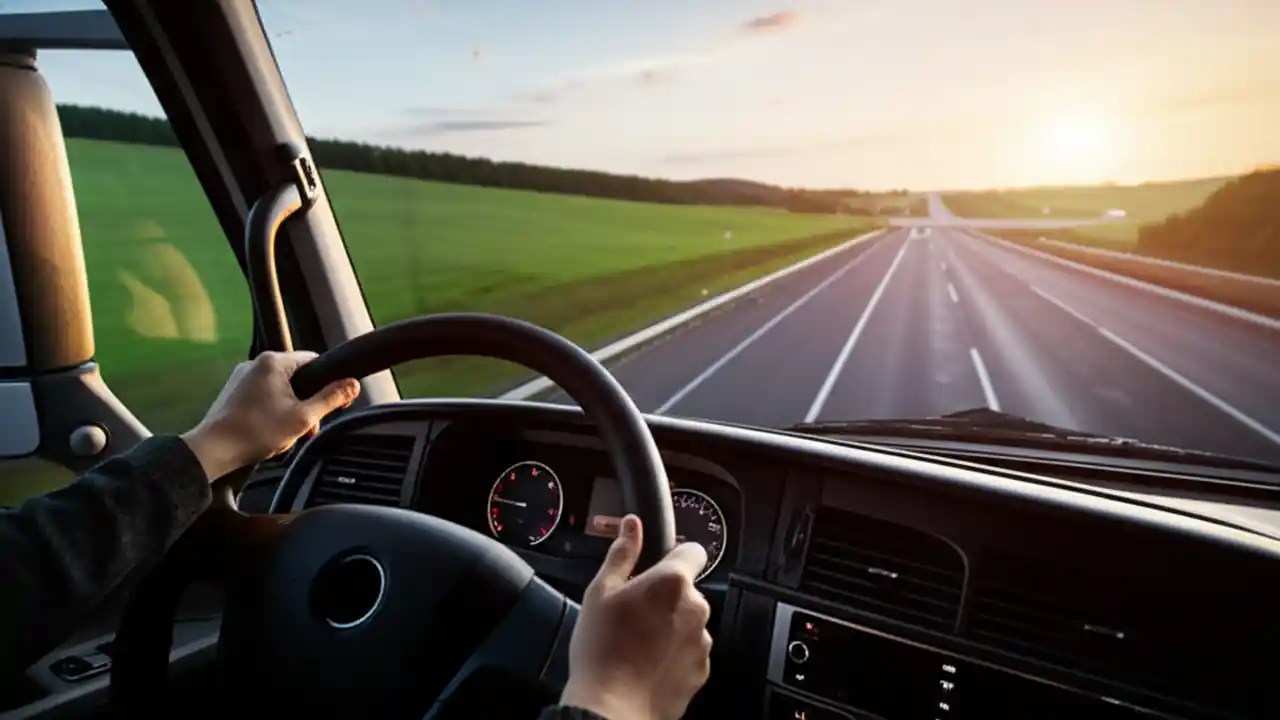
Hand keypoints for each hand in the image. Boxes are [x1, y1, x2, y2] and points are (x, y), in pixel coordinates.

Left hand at [181, 351, 358, 480]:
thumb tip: (352, 384)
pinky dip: (271, 410)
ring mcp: (242, 377)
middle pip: (297, 377)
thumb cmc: (256, 432)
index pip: (314, 361)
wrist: (213, 450)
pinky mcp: (233, 391)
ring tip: (285, 431)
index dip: (328, 383)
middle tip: (307, 426)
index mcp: (274, 362)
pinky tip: (269, 430)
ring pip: (280, 388)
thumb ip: (331, 398)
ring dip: (289, 408)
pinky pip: (263, 395)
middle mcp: (256, 363)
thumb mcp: (303, 417)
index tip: (331, 404)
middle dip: (306, 401)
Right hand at [561, 515, 711, 719]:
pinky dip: (675, 652)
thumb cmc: (601, 649)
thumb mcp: (600, 592)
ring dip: (672, 625)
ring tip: (638, 642)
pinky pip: (690, 650)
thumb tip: (632, 525)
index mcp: (671, 582)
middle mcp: (696, 608)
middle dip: (667, 596)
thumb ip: (622, 554)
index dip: (676, 555)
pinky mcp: (701, 669)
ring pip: (689, 621)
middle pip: (688, 589)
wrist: (611, 707)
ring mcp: (701, 640)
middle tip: (634, 611)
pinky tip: (648, 662)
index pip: (693, 551)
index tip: (658, 567)